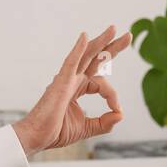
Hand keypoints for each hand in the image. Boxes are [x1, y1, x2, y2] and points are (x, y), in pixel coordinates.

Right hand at [13, 25, 129, 154]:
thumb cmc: (56, 131)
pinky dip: (77, 50)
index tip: (116, 109)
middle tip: (128, 36)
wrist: (38, 137)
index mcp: (78, 87)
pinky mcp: (60, 82)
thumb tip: (120, 114)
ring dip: (101, 42)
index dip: (112, 95)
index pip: (102, 84)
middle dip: (112, 47)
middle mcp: (73, 79)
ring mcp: (66, 79)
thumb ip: (105, 122)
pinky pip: (70, 62)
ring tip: (114, 29)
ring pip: (86, 55)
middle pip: (96, 58)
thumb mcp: (87, 128)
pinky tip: (84, 37)